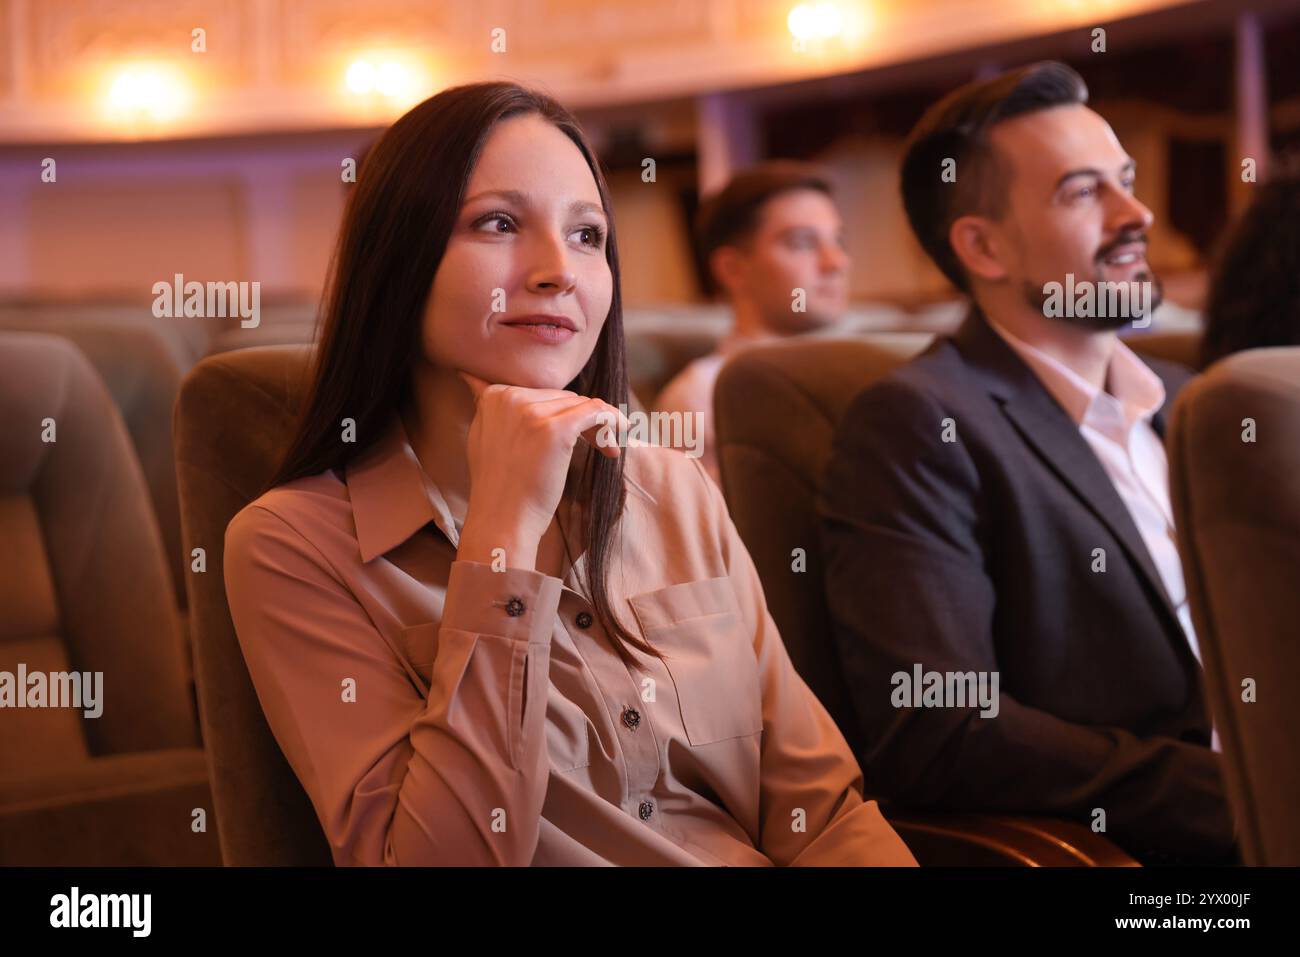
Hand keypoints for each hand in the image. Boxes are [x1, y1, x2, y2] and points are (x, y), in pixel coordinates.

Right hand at [455, 372, 629, 570]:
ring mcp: (532, 413)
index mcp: (494, 397)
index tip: (576, 435)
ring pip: (581, 406)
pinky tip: (620, 433)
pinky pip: (596, 412)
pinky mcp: (556, 430)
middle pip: (564, 398)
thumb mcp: (483, 438)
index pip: (542, 395)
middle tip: (598, 447)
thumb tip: (471, 377)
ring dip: (599, 427)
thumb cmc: (500, 487)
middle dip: (583, 422)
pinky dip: (612, 420)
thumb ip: (490, 410)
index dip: (563, 414)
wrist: (502, 519)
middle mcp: (510, 398)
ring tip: (606, 450)